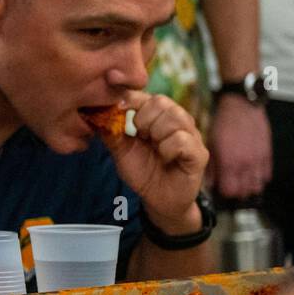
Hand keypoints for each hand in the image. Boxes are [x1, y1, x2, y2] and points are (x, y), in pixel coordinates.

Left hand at [100, 92, 208, 231]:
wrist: (158, 199)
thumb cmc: (142, 170)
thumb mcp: (120, 149)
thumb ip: (111, 131)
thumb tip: (94, 113)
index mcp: (159, 116)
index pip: (147, 95)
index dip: (131, 99)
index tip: (118, 109)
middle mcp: (178, 121)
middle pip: (161, 101)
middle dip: (143, 119)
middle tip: (139, 136)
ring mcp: (191, 135)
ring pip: (174, 117)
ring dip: (156, 133)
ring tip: (154, 147)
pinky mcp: (199, 153)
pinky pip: (182, 140)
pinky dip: (167, 149)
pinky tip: (164, 158)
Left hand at [208, 95, 271, 199]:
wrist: (242, 106)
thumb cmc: (224, 122)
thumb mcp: (210, 143)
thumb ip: (211, 165)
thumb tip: (208, 181)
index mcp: (229, 162)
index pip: (229, 191)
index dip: (223, 193)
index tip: (219, 190)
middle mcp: (246, 164)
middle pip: (244, 192)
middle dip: (236, 194)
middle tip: (229, 189)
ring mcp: (258, 160)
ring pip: (257, 186)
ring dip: (248, 188)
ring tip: (240, 184)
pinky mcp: (267, 154)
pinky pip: (266, 175)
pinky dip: (259, 178)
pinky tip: (251, 174)